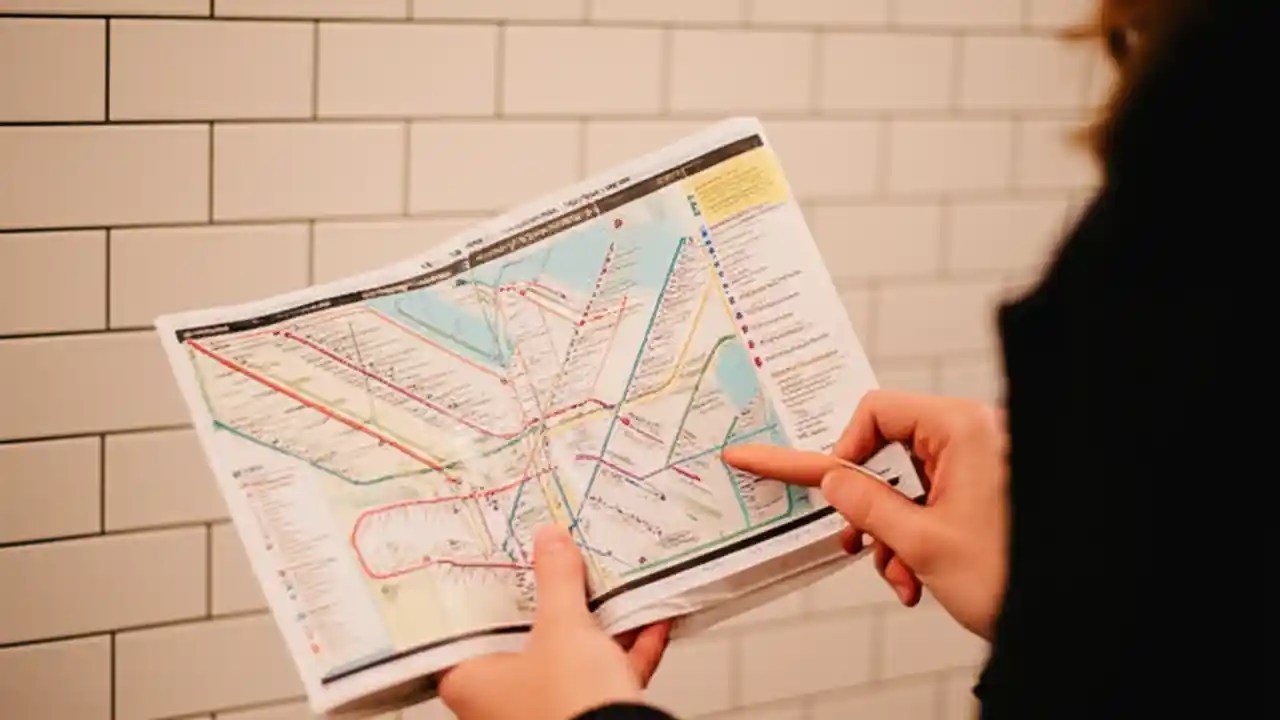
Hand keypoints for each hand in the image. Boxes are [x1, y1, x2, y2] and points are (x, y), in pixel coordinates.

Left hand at [439, 525, 671, 719]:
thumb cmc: (570, 704)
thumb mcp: (563, 627)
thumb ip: (557, 580)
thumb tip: (549, 539)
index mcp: (473, 681)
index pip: (467, 626)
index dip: (485, 591)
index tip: (502, 560)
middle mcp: (501, 702)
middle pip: (525, 637)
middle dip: (554, 601)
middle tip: (561, 562)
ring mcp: (546, 711)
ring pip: (571, 657)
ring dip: (598, 622)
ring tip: (612, 582)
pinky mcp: (587, 717)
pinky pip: (605, 677)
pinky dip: (628, 649)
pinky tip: (651, 619)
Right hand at [723, 390, 1007, 638]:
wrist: (1068, 615)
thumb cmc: (1011, 574)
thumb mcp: (921, 542)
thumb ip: (867, 505)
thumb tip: (834, 482)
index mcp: (962, 429)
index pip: (879, 410)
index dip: (848, 448)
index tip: (836, 488)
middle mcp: (974, 437)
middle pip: (891, 451)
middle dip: (871, 506)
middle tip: (858, 540)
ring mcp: (981, 465)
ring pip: (908, 484)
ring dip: (892, 532)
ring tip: (899, 575)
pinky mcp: (986, 491)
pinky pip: (931, 501)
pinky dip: (916, 538)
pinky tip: (916, 578)